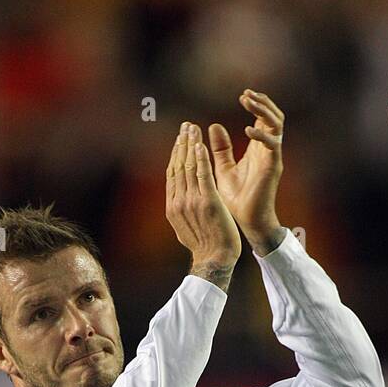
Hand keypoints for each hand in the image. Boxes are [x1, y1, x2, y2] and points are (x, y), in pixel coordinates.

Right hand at [166, 121, 241, 280]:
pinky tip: (201, 145)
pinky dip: (201, 158)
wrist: (215, 260)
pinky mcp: (208, 202)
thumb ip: (181, 210)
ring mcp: (193, 202)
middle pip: (178, 166)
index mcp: (172, 207)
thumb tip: (176, 200)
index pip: (172, 174)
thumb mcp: (185, 228)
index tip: (180, 139)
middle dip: (181, 144)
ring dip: (191, 145)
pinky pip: (203, 175)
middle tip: (186, 126)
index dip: (175, 154)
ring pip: (189, 167)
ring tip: (193, 129)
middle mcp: (179, 202)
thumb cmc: (204, 246)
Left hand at [208, 90, 284, 249]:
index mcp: (258, 149)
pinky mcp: (272, 168)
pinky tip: (248, 129)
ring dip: (264, 110)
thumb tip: (213, 126)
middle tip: (246, 94)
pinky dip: (261, 135)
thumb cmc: (237, 199)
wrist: (247, 222)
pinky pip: (273, 145)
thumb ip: (221, 149)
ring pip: (277, 125)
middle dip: (262, 102)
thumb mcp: (224, 169)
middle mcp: (268, 150)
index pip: (263, 119)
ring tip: (249, 102)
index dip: (256, 104)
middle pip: (274, 117)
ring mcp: (272, 158)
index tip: (242, 95)